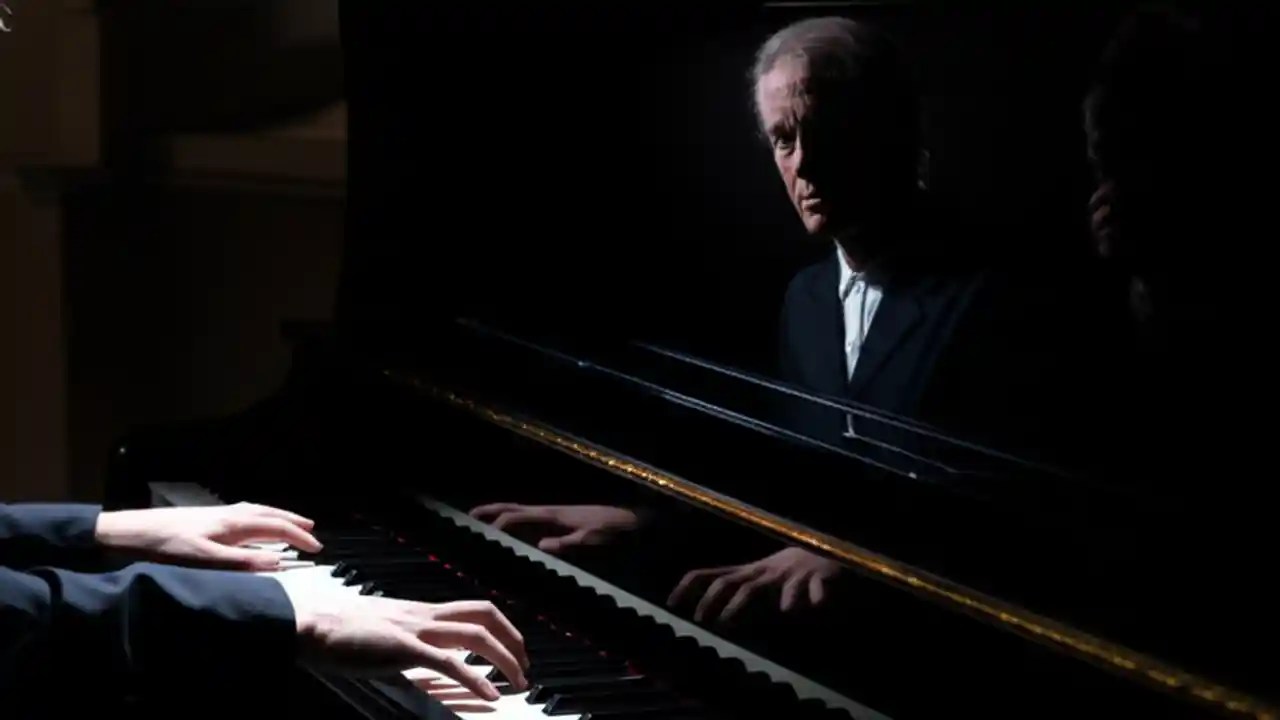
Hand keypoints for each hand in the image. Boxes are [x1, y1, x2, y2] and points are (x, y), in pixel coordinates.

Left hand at [94, 502, 321, 569]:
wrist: (134, 532)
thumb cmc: (167, 546)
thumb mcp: (205, 559)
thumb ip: (242, 561)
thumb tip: (277, 562)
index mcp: (234, 524)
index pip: (277, 528)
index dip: (299, 538)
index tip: (316, 549)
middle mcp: (231, 514)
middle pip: (271, 514)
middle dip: (294, 522)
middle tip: (313, 531)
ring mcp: (220, 513)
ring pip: (259, 511)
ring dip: (279, 517)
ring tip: (292, 524)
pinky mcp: (209, 517)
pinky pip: (247, 513)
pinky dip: (262, 517)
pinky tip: (255, 525)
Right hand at [294, 595, 528, 700]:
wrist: (312, 625)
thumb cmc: (338, 631)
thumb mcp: (382, 630)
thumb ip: (405, 639)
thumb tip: (418, 652)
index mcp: (420, 611)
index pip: (472, 609)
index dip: (500, 625)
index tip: (512, 647)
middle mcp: (424, 615)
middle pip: (484, 616)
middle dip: (512, 639)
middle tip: (525, 666)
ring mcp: (416, 629)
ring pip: (476, 635)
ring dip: (505, 659)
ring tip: (518, 682)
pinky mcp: (405, 649)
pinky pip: (450, 663)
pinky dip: (476, 678)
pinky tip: (491, 695)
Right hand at [468, 503, 639, 552]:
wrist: (633, 524)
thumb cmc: (612, 533)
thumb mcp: (591, 540)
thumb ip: (567, 543)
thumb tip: (540, 546)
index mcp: (553, 515)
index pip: (517, 517)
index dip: (498, 525)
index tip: (480, 535)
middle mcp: (551, 512)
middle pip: (515, 507)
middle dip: (492, 510)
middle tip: (470, 515)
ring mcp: (557, 515)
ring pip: (523, 512)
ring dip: (503, 514)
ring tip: (485, 522)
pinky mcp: (563, 521)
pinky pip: (533, 519)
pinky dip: (518, 521)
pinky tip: (516, 531)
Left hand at [667, 547, 840, 623]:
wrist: (827, 555)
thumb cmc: (788, 574)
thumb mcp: (760, 584)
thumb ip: (739, 601)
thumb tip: (713, 619)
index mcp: (749, 573)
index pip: (711, 575)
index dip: (688, 587)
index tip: (670, 603)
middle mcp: (763, 572)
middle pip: (729, 582)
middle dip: (709, 600)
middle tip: (699, 620)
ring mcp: (786, 574)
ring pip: (756, 587)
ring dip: (737, 603)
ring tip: (725, 621)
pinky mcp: (815, 578)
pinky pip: (806, 588)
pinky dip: (798, 597)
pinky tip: (792, 610)